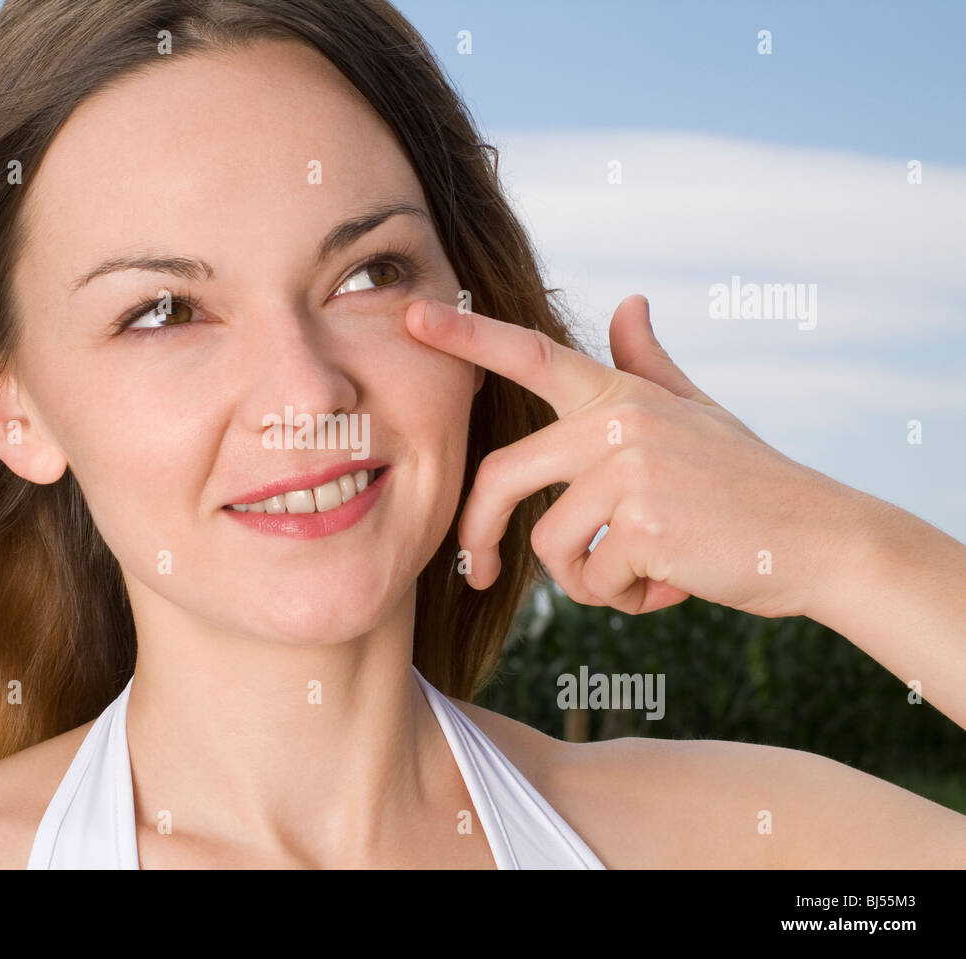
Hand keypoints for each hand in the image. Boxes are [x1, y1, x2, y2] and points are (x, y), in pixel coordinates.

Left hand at [405, 295, 863, 617]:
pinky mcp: (642, 523)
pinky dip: (619, 599)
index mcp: (620, 394)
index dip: (466, 335)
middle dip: (479, 534)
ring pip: (548, 546)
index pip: (531, 353)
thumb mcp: (696, 412)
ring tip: (639, 572)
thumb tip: (629, 301)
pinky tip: (668, 584)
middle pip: (501, 477)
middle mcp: (617, 421)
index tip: (413, 316)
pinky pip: (589, 581)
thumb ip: (647, 364)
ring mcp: (629, 469)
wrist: (820, 539)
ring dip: (582, 580)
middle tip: (478, 574)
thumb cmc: (750, 480)